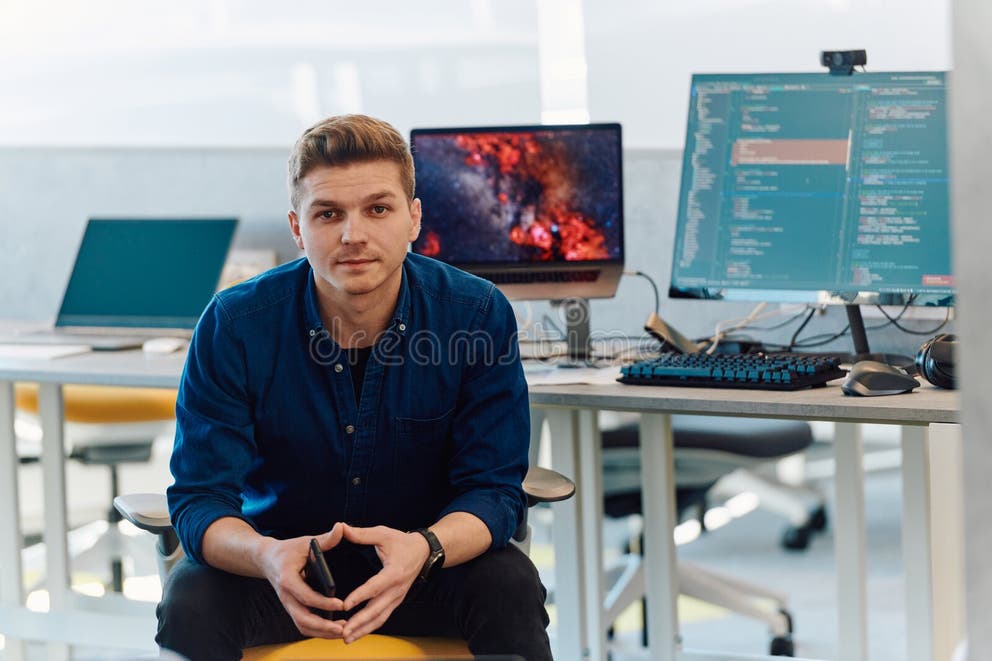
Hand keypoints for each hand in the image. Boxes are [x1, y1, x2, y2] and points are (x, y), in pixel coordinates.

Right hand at [259, 522, 347, 637]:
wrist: (267, 559)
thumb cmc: (289, 550)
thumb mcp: (306, 542)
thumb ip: (325, 539)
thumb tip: (341, 527)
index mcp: (287, 579)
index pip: (306, 596)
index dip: (323, 603)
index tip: (341, 605)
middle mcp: (285, 596)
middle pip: (302, 619)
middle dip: (323, 627)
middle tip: (343, 628)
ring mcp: (287, 604)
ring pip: (302, 626)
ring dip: (321, 632)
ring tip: (342, 631)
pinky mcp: (291, 608)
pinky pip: (302, 625)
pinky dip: (316, 631)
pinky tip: (333, 630)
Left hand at [338, 524, 429, 643]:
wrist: (424, 551)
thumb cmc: (402, 542)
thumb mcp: (383, 534)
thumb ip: (362, 534)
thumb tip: (341, 528)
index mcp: (394, 572)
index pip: (375, 586)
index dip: (360, 596)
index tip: (345, 605)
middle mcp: (397, 589)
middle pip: (377, 609)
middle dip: (360, 622)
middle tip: (343, 631)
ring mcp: (397, 597)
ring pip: (380, 618)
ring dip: (363, 629)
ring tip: (346, 638)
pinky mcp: (395, 601)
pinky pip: (382, 617)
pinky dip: (370, 627)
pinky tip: (356, 633)